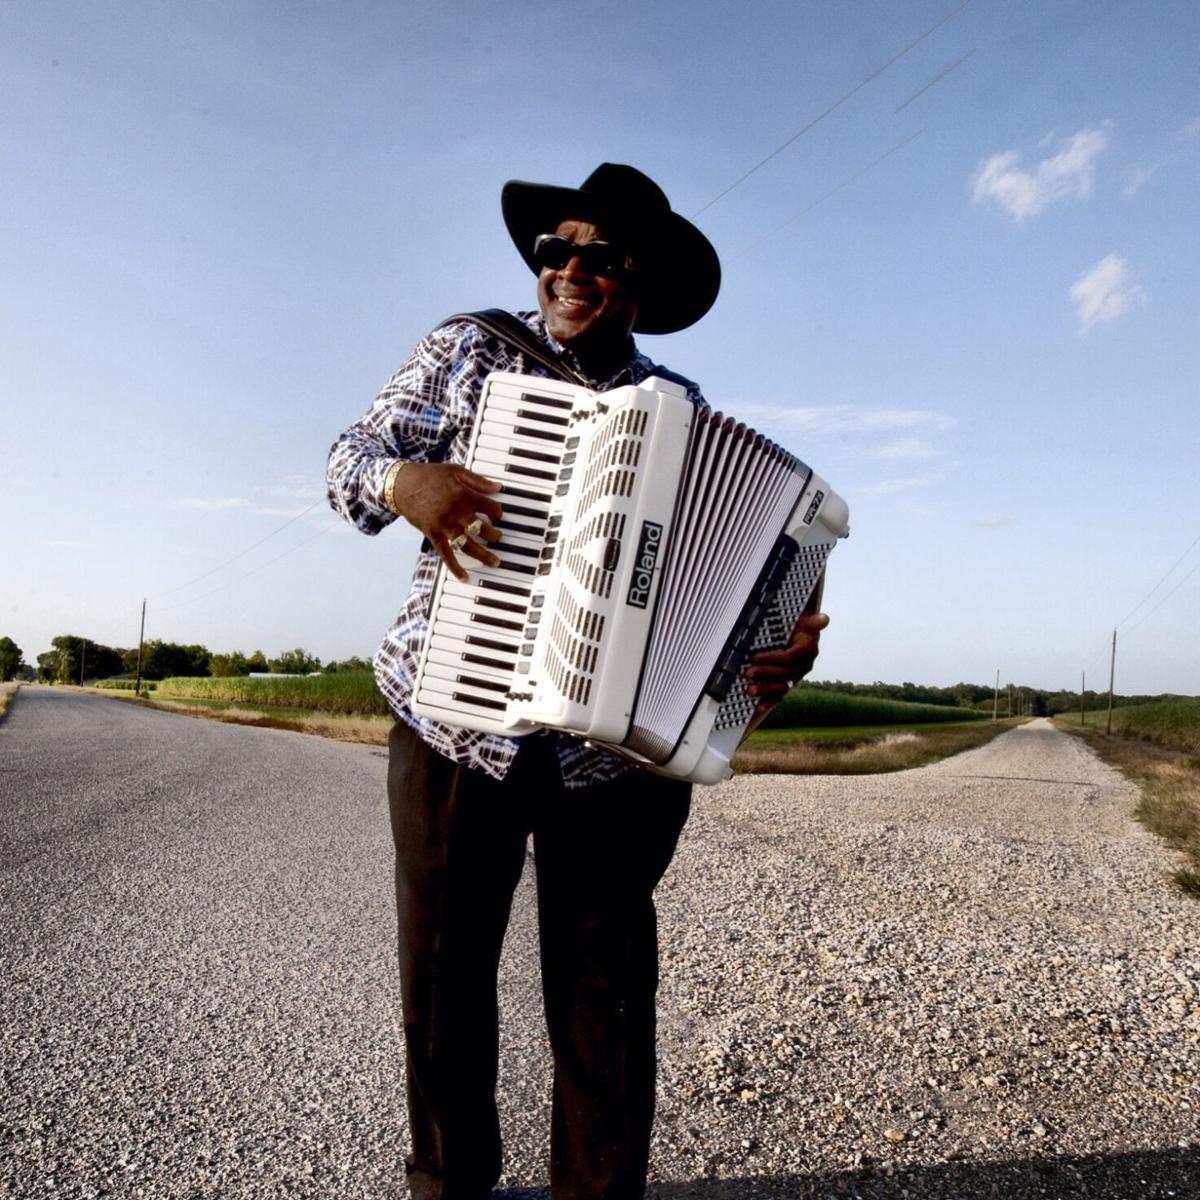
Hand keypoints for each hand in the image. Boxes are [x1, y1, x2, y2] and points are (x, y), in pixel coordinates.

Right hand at [392, 463, 502, 580]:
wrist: (401, 485)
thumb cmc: (428, 475)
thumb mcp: (455, 471)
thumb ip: (477, 480)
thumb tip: (497, 487)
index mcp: (464, 495)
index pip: (491, 508)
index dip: (498, 512)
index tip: (498, 515)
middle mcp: (456, 512)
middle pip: (482, 529)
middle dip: (494, 536)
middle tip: (498, 538)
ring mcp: (445, 526)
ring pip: (468, 545)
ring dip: (484, 555)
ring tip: (494, 562)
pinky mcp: (433, 535)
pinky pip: (446, 555)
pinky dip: (455, 567)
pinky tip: (464, 576)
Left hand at [743, 610, 828, 714]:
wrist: (798, 635)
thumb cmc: (798, 626)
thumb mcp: (805, 620)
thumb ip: (813, 622)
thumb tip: (824, 618)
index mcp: (807, 650)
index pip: (789, 657)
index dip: (771, 658)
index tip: (754, 657)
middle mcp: (803, 666)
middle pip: (783, 674)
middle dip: (763, 674)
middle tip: (746, 672)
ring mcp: (795, 677)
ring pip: (781, 687)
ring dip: (764, 690)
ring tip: (749, 690)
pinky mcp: (788, 685)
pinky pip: (779, 696)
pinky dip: (768, 703)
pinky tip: (758, 707)